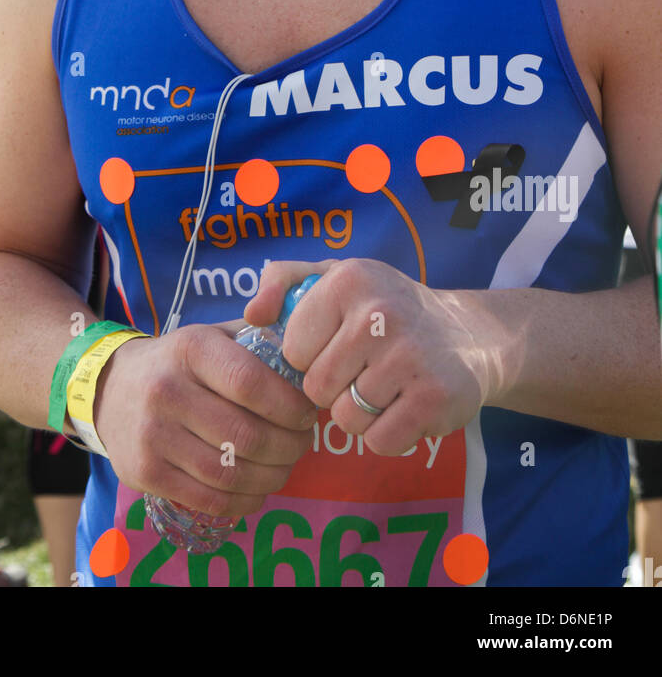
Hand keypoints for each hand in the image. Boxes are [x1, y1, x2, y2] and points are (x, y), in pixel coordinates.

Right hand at [91, 322, 316, 516]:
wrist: (109, 388)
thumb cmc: (177, 363)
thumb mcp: (210, 336)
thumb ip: (257, 338)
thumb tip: (309, 350)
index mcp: (191, 349)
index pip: (250, 382)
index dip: (289, 405)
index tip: (307, 414)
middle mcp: (167, 391)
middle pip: (245, 435)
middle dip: (289, 446)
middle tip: (302, 444)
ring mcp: (152, 436)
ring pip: (229, 474)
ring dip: (271, 477)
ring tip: (284, 467)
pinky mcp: (144, 473)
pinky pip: (208, 500)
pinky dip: (244, 501)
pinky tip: (257, 489)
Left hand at [244, 258, 506, 455]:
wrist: (468, 336)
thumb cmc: (386, 308)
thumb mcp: (337, 277)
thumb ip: (284, 282)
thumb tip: (251, 316)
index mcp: (348, 279)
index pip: (293, 348)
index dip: (310, 356)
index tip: (335, 346)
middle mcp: (379, 314)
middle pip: (316, 387)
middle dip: (333, 388)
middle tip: (362, 370)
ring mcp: (410, 357)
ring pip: (346, 418)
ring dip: (360, 413)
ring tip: (384, 388)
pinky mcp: (434, 399)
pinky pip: (379, 442)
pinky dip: (387, 435)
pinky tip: (404, 408)